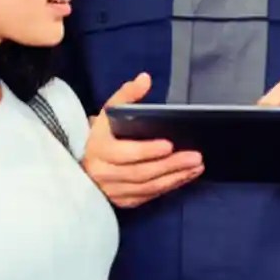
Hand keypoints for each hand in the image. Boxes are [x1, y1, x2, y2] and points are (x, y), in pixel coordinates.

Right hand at [82, 73, 203, 207]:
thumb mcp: (108, 112)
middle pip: (141, 173)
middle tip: (195, 157)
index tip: (169, 144)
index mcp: (99, 150)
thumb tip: (145, 79)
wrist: (83, 162)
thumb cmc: (101, 135)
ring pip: (148, 187)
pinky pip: (149, 196)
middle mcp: (104, 174)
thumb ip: (126, 95)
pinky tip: (186, 176)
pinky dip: (169, 186)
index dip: (148, 150)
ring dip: (175, 177)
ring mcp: (114, 190)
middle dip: (171, 166)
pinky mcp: (124, 201)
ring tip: (197, 166)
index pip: (125, 153)